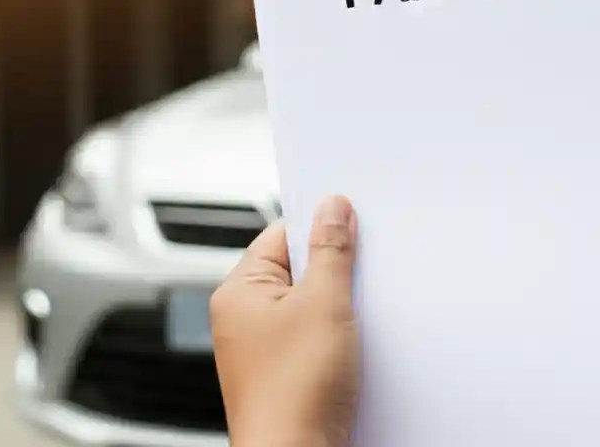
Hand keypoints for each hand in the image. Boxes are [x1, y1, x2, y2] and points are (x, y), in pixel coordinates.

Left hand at [211, 195, 360, 446]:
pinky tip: (355, 346)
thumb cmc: (294, 392)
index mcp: (238, 292)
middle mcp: (244, 318)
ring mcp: (264, 348)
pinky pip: (316, 336)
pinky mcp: (287, 372)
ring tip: (355, 320)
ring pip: (311, 305)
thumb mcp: (325, 303)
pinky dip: (339, 335)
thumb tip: (332, 208)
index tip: (353, 222)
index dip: (320, 226)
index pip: (281, 234)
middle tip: (361, 276)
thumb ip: (332, 250)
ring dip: (340, 306)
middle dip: (335, 269)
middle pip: (299, 269)